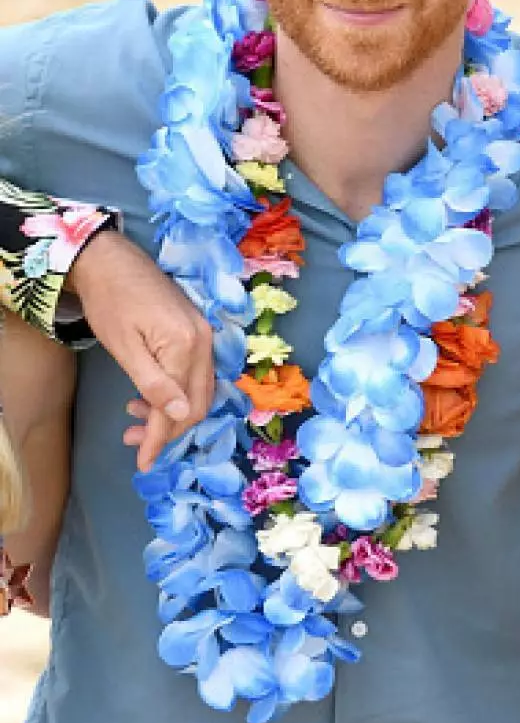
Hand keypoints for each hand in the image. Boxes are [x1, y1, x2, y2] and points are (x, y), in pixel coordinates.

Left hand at [67, 231, 214, 469]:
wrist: (111, 259)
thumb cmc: (110, 302)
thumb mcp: (125, 348)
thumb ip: (154, 384)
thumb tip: (181, 416)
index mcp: (187, 347)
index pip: (179, 407)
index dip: (161, 438)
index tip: (143, 463)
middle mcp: (205, 343)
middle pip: (198, 403)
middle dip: (168, 429)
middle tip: (134, 440)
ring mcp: (204, 336)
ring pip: (198, 390)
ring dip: (171, 412)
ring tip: (134, 417)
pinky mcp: (197, 331)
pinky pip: (195, 374)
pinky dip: (175, 392)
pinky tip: (147, 395)